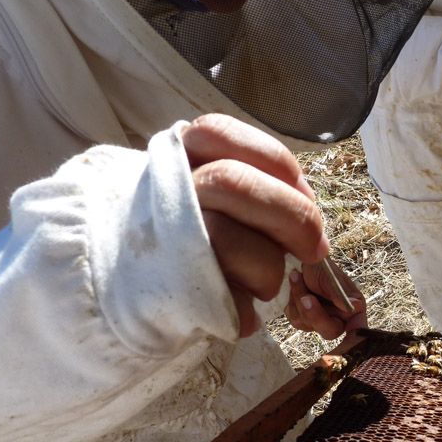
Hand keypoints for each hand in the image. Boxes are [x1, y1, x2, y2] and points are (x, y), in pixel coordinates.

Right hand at [182, 113, 329, 336]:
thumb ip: (253, 183)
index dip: (273, 159)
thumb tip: (307, 204)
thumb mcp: (206, 189)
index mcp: (176, 161)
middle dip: (293, 216)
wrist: (126, 283)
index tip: (300, 187)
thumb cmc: (189, 232)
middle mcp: (165, 195)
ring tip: (265, 281)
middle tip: (314, 247)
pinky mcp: (172, 293)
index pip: (218, 134)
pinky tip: (242, 305)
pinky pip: (228, 300)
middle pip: (233, 183)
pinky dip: (248, 308)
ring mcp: (163, 243)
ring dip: (269, 267)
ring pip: (228, 242)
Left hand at [285, 260, 367, 339]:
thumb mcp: (331, 277)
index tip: (351, 329)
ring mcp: (318, 322)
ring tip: (298, 276)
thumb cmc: (323, 267)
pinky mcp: (301, 320)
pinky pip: (295, 318)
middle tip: (306, 297)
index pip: (358, 329)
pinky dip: (292, 300)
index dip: (356, 335)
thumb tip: (355, 307)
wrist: (303, 262)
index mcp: (352, 309)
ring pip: (308, 324)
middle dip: (315, 314)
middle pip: (330, 332)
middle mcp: (338, 319)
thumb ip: (340, 293)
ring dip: (299, 299)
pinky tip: (295, 285)